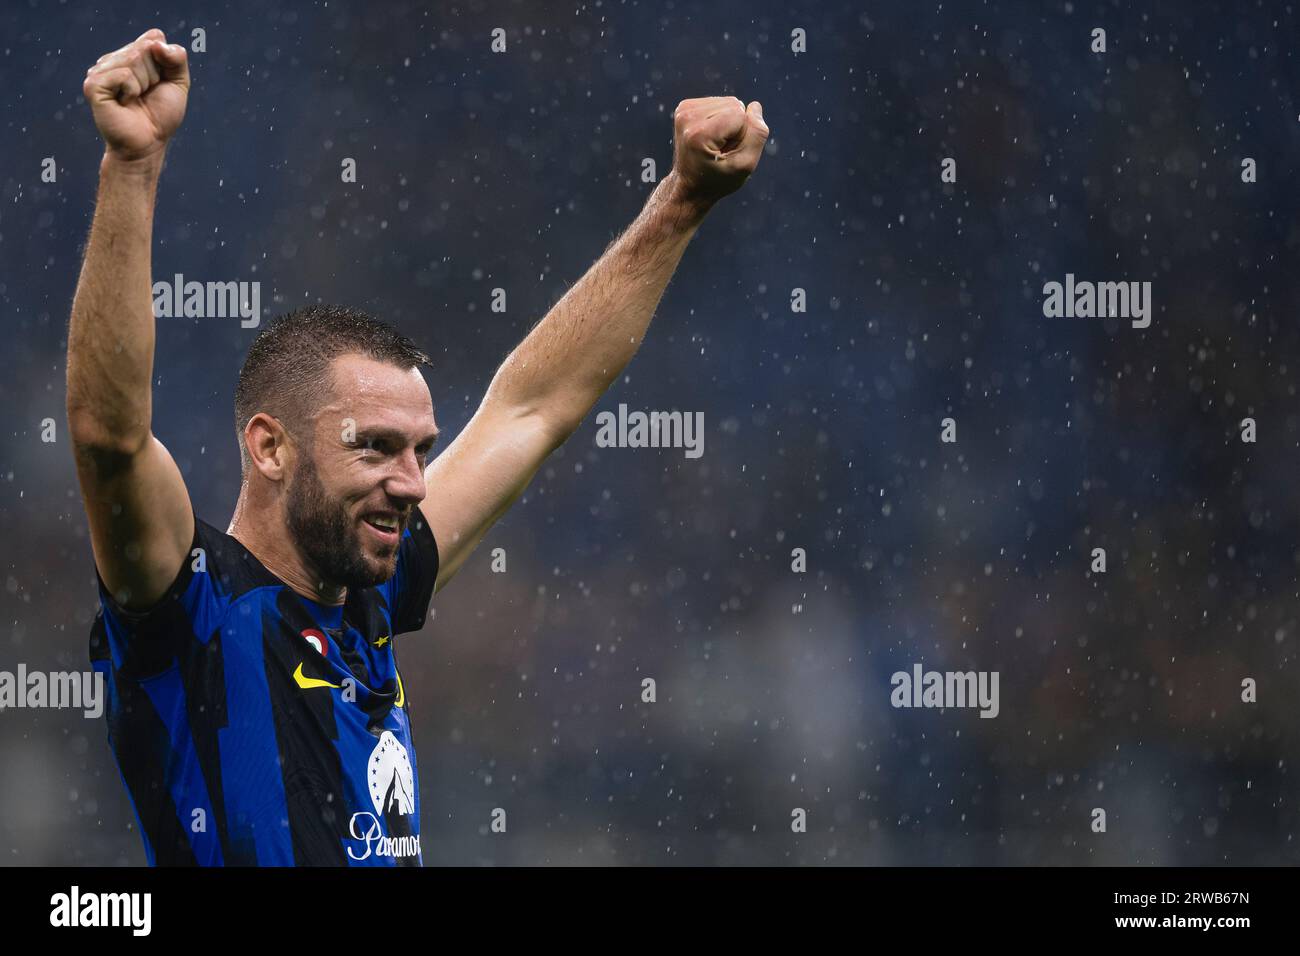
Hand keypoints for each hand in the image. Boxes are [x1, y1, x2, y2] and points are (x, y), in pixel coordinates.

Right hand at [83, 28, 190, 161]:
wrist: (148, 143)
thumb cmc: (161, 116)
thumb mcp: (178, 83)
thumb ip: (177, 58)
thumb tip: (157, 41)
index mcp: (131, 54)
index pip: (154, 38)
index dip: (165, 63)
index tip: (160, 83)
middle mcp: (113, 58)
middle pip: (145, 48)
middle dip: (155, 75)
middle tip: (147, 95)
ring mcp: (100, 70)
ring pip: (133, 59)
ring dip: (143, 84)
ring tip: (135, 99)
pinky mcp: (93, 83)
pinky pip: (123, 74)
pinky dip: (132, 90)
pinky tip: (124, 102)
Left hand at [670, 96, 768, 209]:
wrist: (689, 187)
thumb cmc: (717, 180)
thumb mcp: (744, 165)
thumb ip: (757, 135)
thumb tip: (755, 106)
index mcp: (699, 133)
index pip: (740, 114)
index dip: (742, 135)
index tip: (726, 153)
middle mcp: (687, 117)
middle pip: (734, 104)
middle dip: (736, 127)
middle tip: (721, 150)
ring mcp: (683, 110)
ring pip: (728, 102)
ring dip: (729, 123)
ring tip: (715, 144)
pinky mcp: (685, 107)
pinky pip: (719, 103)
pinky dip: (721, 119)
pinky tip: (710, 137)